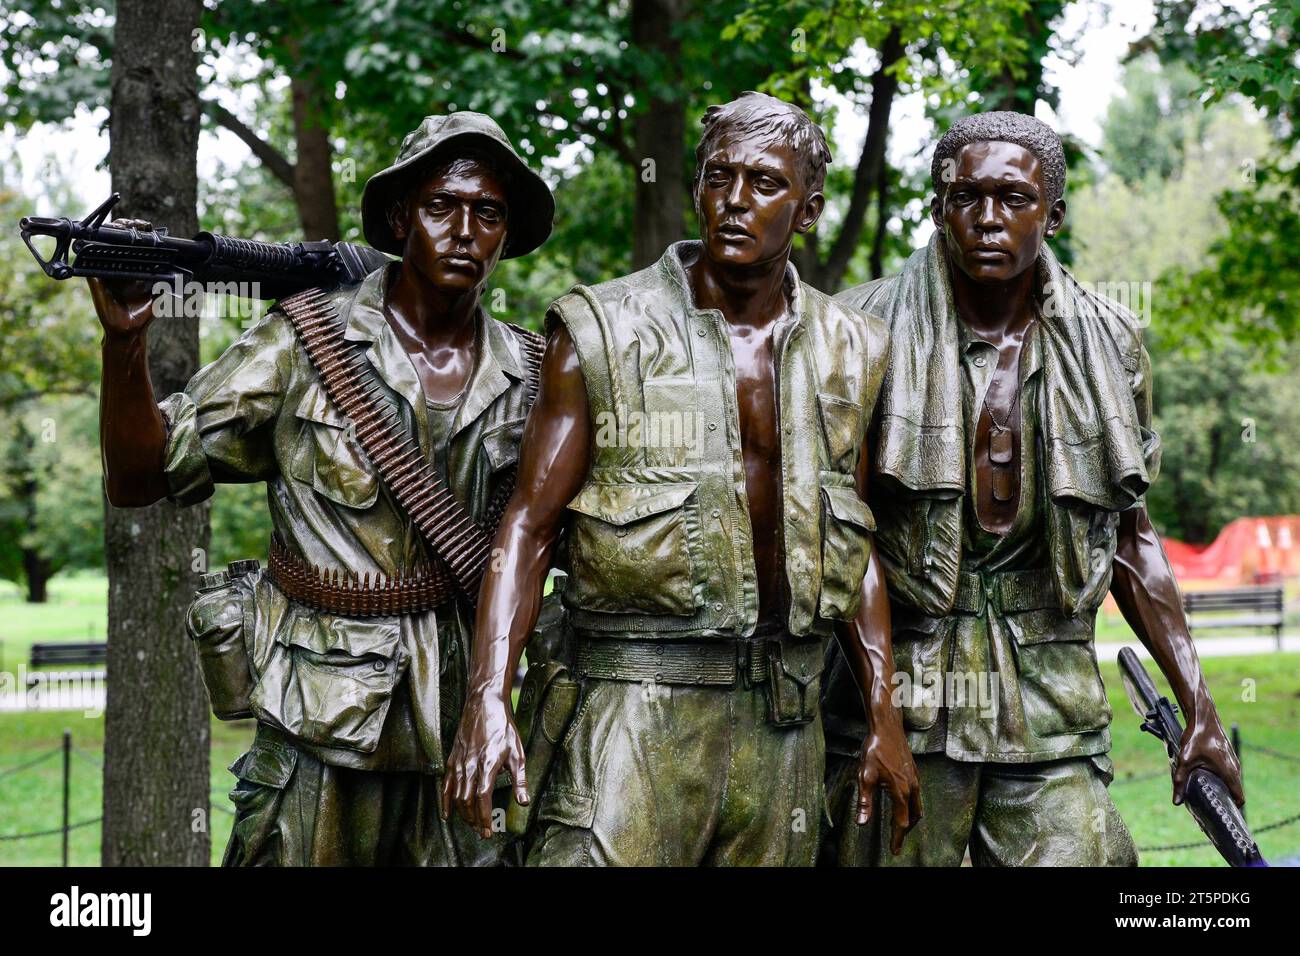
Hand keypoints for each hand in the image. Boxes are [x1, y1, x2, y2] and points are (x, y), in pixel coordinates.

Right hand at [87, 219, 159, 337]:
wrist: (130, 331)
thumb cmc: (143, 314)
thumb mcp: (160, 298)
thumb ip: (170, 287)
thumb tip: (187, 280)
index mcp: (132, 269)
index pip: (133, 244)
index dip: (137, 231)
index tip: (147, 225)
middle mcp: (118, 268)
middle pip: (117, 240)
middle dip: (125, 226)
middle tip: (135, 224)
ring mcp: (106, 274)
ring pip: (103, 246)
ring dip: (109, 234)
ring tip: (120, 226)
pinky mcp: (96, 281)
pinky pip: (91, 266)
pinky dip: (93, 253)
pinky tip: (100, 243)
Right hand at [440, 690, 527, 838]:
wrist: (484, 704)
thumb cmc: (503, 728)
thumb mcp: (517, 753)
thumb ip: (519, 780)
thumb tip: (524, 802)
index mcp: (488, 764)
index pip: (482, 798)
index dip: (483, 818)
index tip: (488, 831)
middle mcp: (470, 765)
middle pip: (467, 801)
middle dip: (473, 820)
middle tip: (482, 832)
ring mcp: (459, 762)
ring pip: (456, 794)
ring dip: (463, 813)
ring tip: (471, 825)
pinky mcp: (452, 758)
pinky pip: (445, 784)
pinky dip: (445, 801)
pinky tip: (448, 814)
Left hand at [855, 725, 922, 853]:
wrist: (887, 727)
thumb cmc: (875, 749)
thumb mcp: (865, 775)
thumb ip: (864, 801)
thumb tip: (862, 823)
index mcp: (901, 791)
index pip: (901, 821)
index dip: (897, 838)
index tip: (894, 851)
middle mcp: (912, 787)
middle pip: (913, 817)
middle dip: (905, 830)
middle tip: (896, 840)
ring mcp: (915, 779)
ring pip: (918, 807)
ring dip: (910, 819)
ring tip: (900, 826)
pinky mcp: (915, 772)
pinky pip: (917, 796)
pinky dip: (912, 807)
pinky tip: (902, 804)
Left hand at [1172, 704, 1243, 807]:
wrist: (1203, 716)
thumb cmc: (1196, 737)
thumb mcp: (1185, 760)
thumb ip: (1180, 780)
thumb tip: (1176, 801)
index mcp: (1230, 772)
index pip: (1239, 797)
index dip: (1232, 807)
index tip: (1221, 812)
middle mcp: (1235, 767)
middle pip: (1234, 790)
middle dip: (1223, 798)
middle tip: (1209, 804)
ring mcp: (1233, 760)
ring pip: (1231, 780)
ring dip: (1222, 787)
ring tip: (1207, 792)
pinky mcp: (1229, 755)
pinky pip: (1228, 771)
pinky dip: (1221, 777)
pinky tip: (1207, 778)